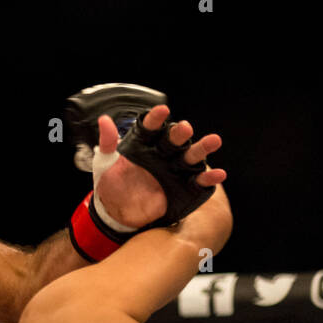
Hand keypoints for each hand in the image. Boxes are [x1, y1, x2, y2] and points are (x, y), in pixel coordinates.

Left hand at [94, 104, 225, 228]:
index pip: (151, 128)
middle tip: (185, 128)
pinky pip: (197, 183)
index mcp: (146, 144)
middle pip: (175, 140)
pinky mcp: (183, 189)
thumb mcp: (105, 162)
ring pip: (191, 157)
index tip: (162, 111)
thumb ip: (108, 143)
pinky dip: (209, 179)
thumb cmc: (112, 183)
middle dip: (180, 134)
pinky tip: (219, 174)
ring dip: (202, 149)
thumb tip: (104, 121)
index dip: (156, 120)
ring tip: (214, 140)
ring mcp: (175, 170)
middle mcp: (163, 154)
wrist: (117, 211)